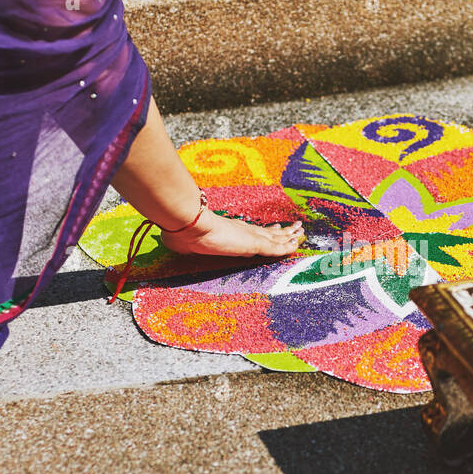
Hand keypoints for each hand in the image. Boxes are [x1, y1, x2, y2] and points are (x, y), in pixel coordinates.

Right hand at [160, 211, 303, 257]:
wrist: (188, 224)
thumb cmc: (183, 231)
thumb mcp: (184, 237)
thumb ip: (182, 239)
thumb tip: (168, 238)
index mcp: (231, 231)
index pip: (254, 232)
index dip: (268, 232)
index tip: (279, 230)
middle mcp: (243, 232)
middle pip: (269, 233)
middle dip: (285, 232)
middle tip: (298, 229)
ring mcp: (248, 237)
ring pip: (277, 239)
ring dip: (291, 238)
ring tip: (303, 234)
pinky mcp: (252, 243)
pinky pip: (275, 248)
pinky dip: (286, 248)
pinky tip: (296, 247)